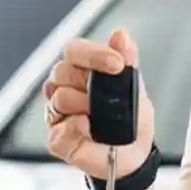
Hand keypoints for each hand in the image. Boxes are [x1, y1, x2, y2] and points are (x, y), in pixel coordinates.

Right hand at [41, 27, 155, 178]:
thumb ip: (126, 59)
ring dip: (86, 107)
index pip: (74, 50)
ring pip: (59, 99)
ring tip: (101, 116)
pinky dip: (77, 129)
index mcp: (81, 72)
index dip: (93, 54)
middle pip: (61, 71)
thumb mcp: (134, 86)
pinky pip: (59, 130)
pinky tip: (90, 130)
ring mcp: (58, 114)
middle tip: (108, 96)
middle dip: (88, 82)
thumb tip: (120, 34)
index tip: (117, 64)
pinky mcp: (56, 139)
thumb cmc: (129, 120)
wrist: (133, 155)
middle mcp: (64, 89)